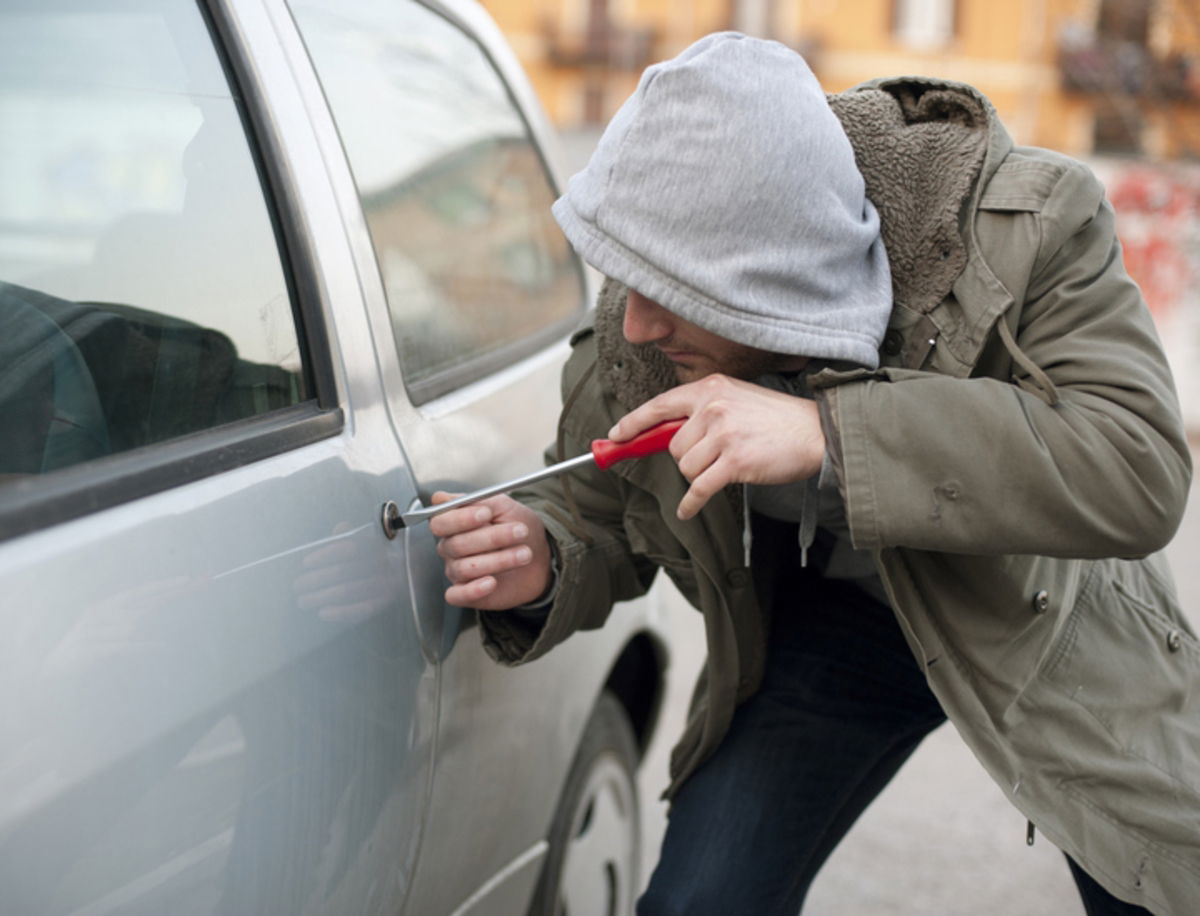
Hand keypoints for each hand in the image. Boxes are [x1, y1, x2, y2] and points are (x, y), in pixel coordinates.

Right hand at [431, 492, 552, 609]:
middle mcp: (451, 548)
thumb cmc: (518, 529)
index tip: (486, 514)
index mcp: (454, 524)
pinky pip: (457, 595)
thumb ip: (478, 501)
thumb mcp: (505, 507)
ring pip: (464, 568)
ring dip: (498, 561)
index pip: (440, 522)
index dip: (460, 519)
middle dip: (492, 538)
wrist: (540, 556)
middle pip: (456, 545)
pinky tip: (491, 582)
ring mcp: (457, 571)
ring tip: (524, 554)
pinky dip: (473, 590)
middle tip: (519, 532)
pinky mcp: (466, 593)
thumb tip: (442, 498)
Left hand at [608, 374, 824, 519]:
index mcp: (710, 388)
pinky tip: (688, 509)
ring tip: (725, 467)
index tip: (616, 435)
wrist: (815, 432)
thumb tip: (665, 433)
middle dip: (686, 458)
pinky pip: (698, 489)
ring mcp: (723, 434)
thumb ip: (703, 410)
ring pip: (685, 467)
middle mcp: (713, 407)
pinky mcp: (734, 462)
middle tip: (713, 457)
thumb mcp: (737, 398)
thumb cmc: (776, 419)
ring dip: (699, 476)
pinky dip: (691, 503)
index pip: (660, 405)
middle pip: (672, 445)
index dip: (633, 423)